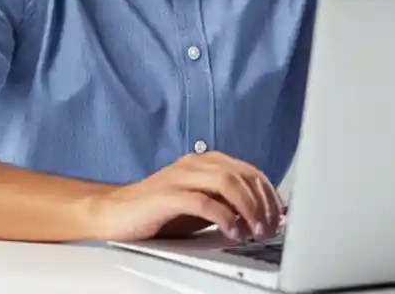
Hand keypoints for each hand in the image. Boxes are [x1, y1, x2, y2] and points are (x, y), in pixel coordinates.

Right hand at [83, 151, 283, 241]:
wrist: (115, 213)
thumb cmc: (159, 212)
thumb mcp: (202, 206)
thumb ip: (228, 205)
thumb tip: (263, 218)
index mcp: (206, 162)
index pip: (250, 171)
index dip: (269, 194)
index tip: (280, 217)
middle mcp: (196, 164)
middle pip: (242, 175)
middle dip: (263, 204)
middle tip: (270, 229)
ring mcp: (181, 177)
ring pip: (227, 182)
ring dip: (248, 208)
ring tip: (255, 231)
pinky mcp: (167, 195)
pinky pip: (203, 200)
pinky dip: (223, 216)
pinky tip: (232, 231)